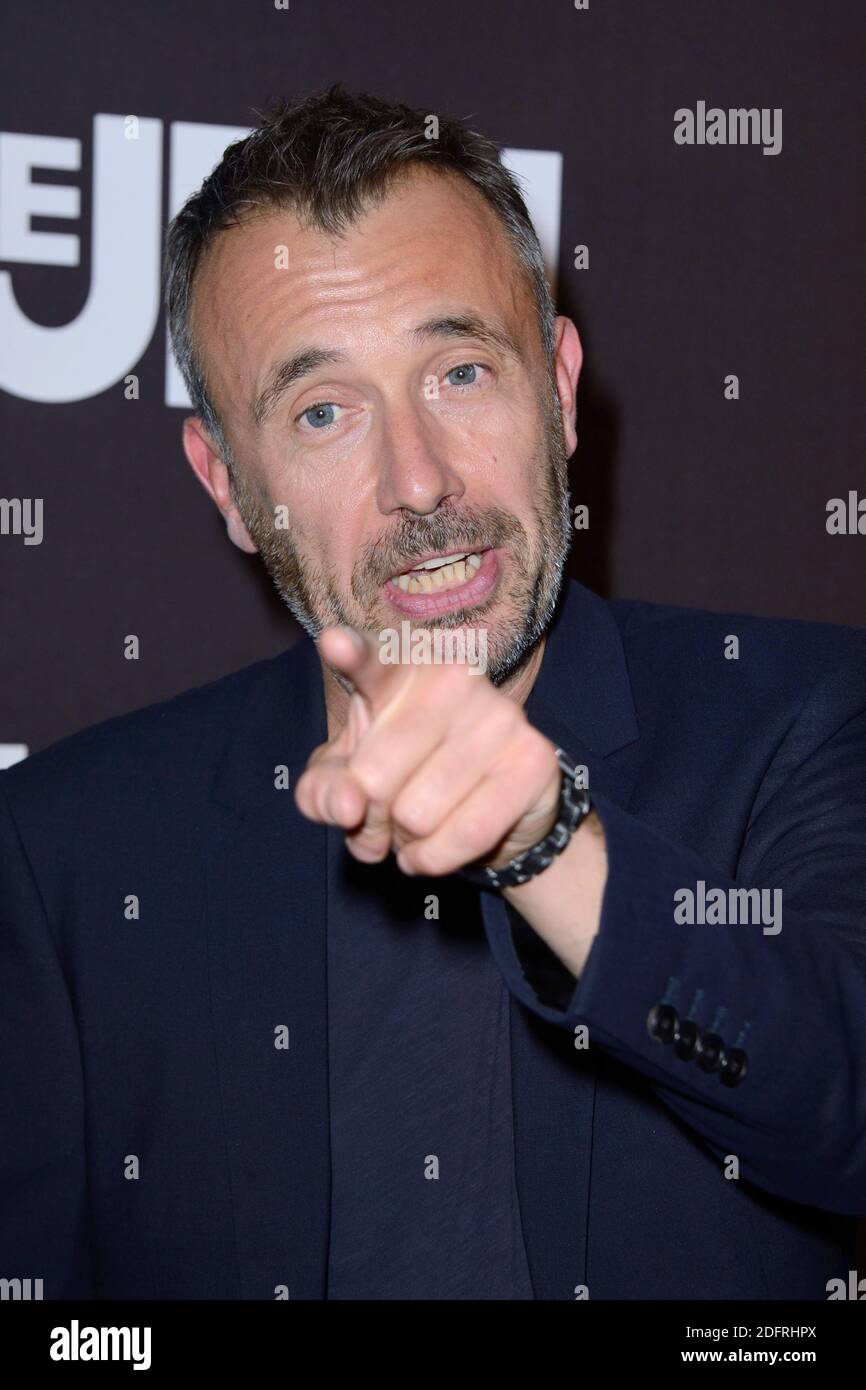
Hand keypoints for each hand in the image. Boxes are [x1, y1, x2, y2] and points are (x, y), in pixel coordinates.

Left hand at [294, 626, 561, 876]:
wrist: (492, 809)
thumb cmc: (404, 780)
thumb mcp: (347, 784)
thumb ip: (323, 791)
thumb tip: (348, 805)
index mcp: (398, 669)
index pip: (372, 661)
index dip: (351, 654)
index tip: (333, 642)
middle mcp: (451, 678)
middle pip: (374, 779)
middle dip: (369, 818)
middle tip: (385, 814)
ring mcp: (498, 715)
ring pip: (416, 814)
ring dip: (406, 841)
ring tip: (418, 824)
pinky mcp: (533, 758)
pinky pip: (466, 834)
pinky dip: (436, 858)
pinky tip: (433, 851)